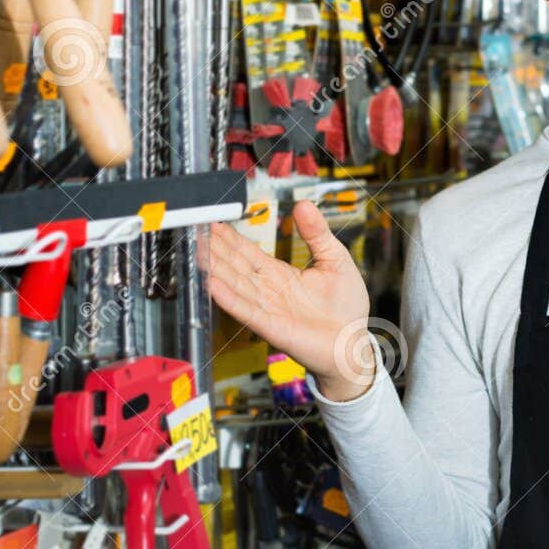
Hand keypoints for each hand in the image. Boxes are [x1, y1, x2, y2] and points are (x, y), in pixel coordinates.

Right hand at [204, 205, 372, 400]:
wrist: (354, 344)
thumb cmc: (346, 308)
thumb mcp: (335, 259)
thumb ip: (317, 233)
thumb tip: (305, 204)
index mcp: (280, 275)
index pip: (248, 252)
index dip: (230, 238)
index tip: (213, 222)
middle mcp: (268, 291)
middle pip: (235, 266)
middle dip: (215, 249)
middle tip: (194, 230)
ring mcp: (267, 309)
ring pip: (236, 285)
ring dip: (215, 269)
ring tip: (196, 252)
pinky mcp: (272, 328)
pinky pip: (246, 310)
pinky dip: (229, 298)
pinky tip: (212, 284)